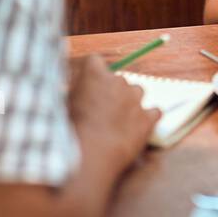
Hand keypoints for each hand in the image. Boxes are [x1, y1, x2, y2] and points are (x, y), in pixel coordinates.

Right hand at [67, 55, 156, 169]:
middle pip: (117, 79)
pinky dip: (147, 118)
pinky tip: (136, 127)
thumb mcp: (63, 104)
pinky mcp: (148, 118)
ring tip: (118, 119)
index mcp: (94, 73)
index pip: (94, 61)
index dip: (90, 74)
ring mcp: (135, 99)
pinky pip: (154, 112)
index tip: (85, 85)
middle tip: (100, 109)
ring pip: (137, 91)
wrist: (91, 154)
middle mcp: (118, 81)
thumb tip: (71, 88)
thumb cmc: (71, 129)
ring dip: (129, 101)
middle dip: (110, 91)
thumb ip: (72, 91)